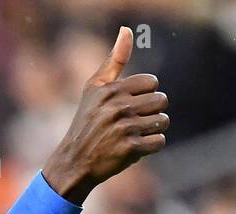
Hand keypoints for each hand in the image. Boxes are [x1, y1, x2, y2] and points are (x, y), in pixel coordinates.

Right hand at [41, 26, 168, 204]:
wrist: (73, 162)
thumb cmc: (86, 122)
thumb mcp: (94, 89)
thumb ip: (114, 60)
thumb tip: (127, 30)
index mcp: (110, 90)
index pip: (152, 83)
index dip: (144, 95)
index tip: (128, 105)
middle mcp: (117, 107)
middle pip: (161, 101)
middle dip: (151, 112)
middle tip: (132, 122)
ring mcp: (123, 128)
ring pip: (162, 121)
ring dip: (151, 129)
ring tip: (132, 135)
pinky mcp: (129, 149)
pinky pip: (159, 141)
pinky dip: (151, 146)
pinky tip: (134, 147)